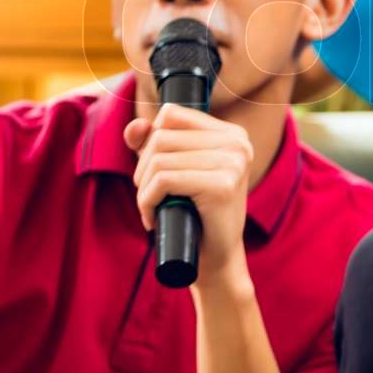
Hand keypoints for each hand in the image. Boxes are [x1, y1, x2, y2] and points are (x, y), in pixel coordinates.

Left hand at [125, 103, 253, 285]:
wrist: (215, 258)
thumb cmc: (192, 212)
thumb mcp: (172, 169)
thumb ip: (151, 142)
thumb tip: (134, 126)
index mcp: (232, 134)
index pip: (172, 114)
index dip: (151, 141)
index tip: (156, 171)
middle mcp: (238, 143)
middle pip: (161, 137)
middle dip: (143, 169)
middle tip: (151, 197)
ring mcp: (233, 163)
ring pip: (159, 160)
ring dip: (143, 189)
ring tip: (153, 208)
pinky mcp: (222, 186)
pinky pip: (163, 181)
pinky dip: (147, 201)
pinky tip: (154, 217)